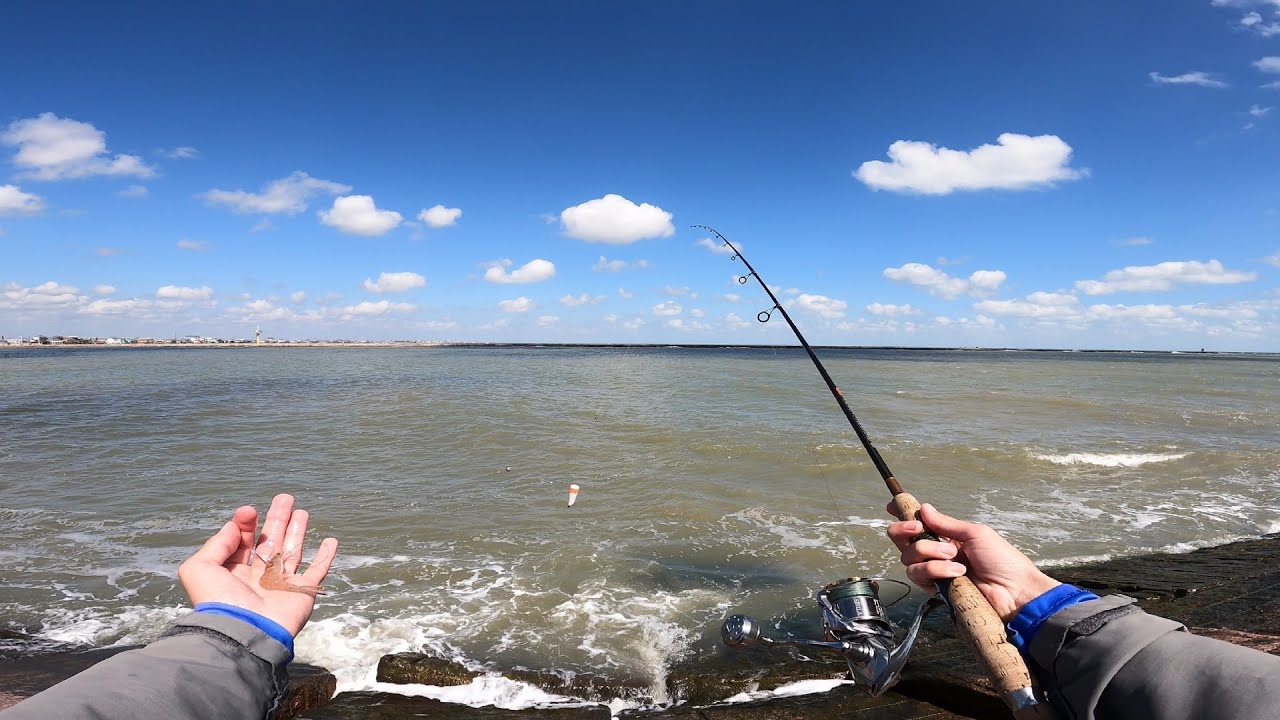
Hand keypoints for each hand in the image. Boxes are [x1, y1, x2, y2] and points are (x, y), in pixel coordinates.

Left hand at [178, 494, 338, 635]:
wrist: (243, 631)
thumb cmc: (219, 601)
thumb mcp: (199, 568)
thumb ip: (216, 544)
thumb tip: (235, 527)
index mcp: (234, 572)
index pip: (243, 541)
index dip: (245, 524)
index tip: (249, 511)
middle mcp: (259, 577)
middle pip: (271, 541)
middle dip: (277, 519)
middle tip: (285, 498)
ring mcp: (282, 584)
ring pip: (292, 551)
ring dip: (297, 531)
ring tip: (302, 511)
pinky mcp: (303, 592)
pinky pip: (318, 571)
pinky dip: (326, 556)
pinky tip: (331, 540)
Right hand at [886, 503, 1058, 622]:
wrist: (1014, 591)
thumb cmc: (1002, 559)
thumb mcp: (975, 533)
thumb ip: (946, 523)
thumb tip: (923, 508)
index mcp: (947, 536)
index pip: (919, 524)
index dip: (903, 514)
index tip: (892, 506)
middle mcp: (936, 552)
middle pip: (903, 540)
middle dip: (906, 531)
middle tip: (919, 529)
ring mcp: (935, 572)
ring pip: (909, 558)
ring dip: (931, 554)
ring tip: (955, 559)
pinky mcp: (935, 589)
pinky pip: (919, 575)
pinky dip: (936, 570)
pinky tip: (956, 573)